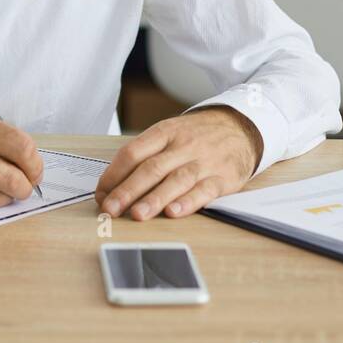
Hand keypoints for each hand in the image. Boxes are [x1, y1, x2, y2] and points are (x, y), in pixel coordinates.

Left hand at [95, 106, 262, 219]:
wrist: (242, 127)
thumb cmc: (198, 135)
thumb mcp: (171, 133)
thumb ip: (146, 155)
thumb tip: (114, 185)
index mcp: (165, 132)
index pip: (133, 152)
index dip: (114, 174)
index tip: (101, 194)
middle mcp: (183, 146)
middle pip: (151, 168)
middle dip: (127, 191)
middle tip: (110, 209)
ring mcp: (203, 162)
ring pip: (175, 180)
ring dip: (155, 199)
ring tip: (137, 215)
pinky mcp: (223, 177)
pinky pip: (204, 190)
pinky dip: (188, 202)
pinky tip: (174, 212)